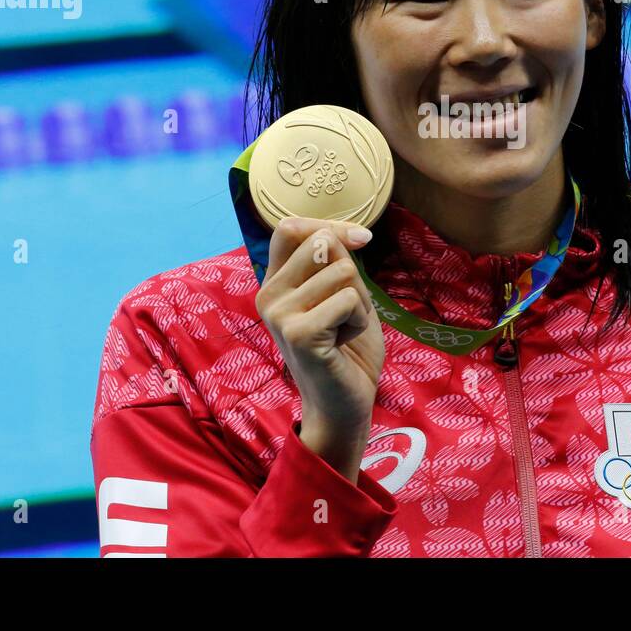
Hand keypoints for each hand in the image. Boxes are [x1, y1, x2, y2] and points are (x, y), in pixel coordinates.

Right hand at [254, 217, 383, 480]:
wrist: (344, 404)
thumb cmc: (346, 347)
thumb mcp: (341, 292)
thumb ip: (335, 261)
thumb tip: (351, 234)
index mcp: (275, 281)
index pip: (291, 227)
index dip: (330, 226)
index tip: (362, 239)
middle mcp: (268, 294)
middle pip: (323, 243)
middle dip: (352, 274)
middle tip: (345, 311)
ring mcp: (279, 314)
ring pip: (342, 272)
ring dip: (359, 302)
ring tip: (344, 329)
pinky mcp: (298, 333)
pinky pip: (347, 299)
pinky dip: (359, 319)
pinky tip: (343, 343)